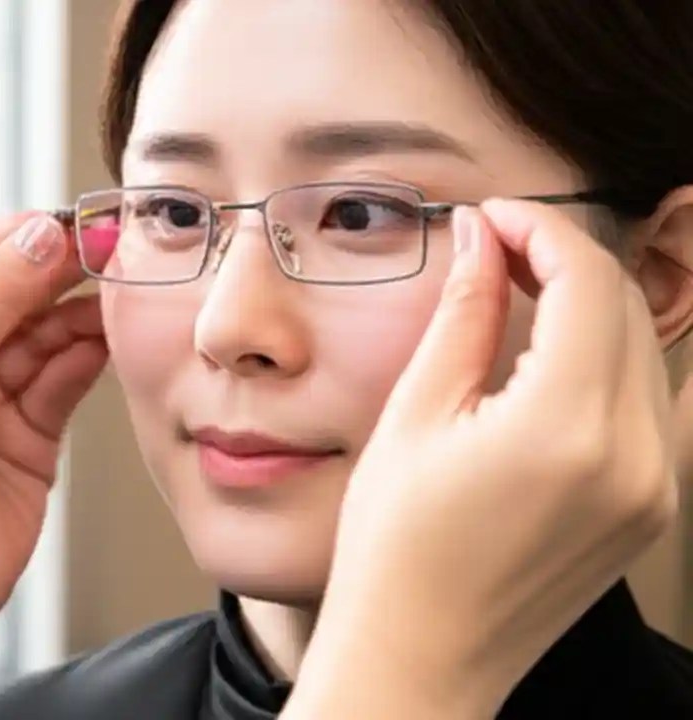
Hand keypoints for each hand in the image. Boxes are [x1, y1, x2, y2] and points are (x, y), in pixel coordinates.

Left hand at [0, 212, 106, 628]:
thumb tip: (37, 235)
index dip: (19, 238)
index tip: (69, 224)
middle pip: (14, 291)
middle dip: (60, 271)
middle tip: (111, 249)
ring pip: (48, 332)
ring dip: (82, 313)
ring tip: (121, 293)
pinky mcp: (31, 427)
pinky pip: (66, 376)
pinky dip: (89, 355)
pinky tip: (112, 336)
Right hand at [295, 201, 683, 716]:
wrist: (422, 656)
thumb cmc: (396, 550)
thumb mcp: (415, 417)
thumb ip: (462, 315)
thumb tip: (480, 239)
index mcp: (564, 428)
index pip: (587, 283)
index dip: (540, 230)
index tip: (493, 217)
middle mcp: (633, 457)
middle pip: (627, 308)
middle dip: (565, 260)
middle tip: (496, 248)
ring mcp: (655, 488)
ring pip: (649, 350)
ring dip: (591, 306)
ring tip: (519, 295)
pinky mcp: (652, 508)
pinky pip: (655, 403)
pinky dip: (612, 359)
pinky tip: (557, 352)